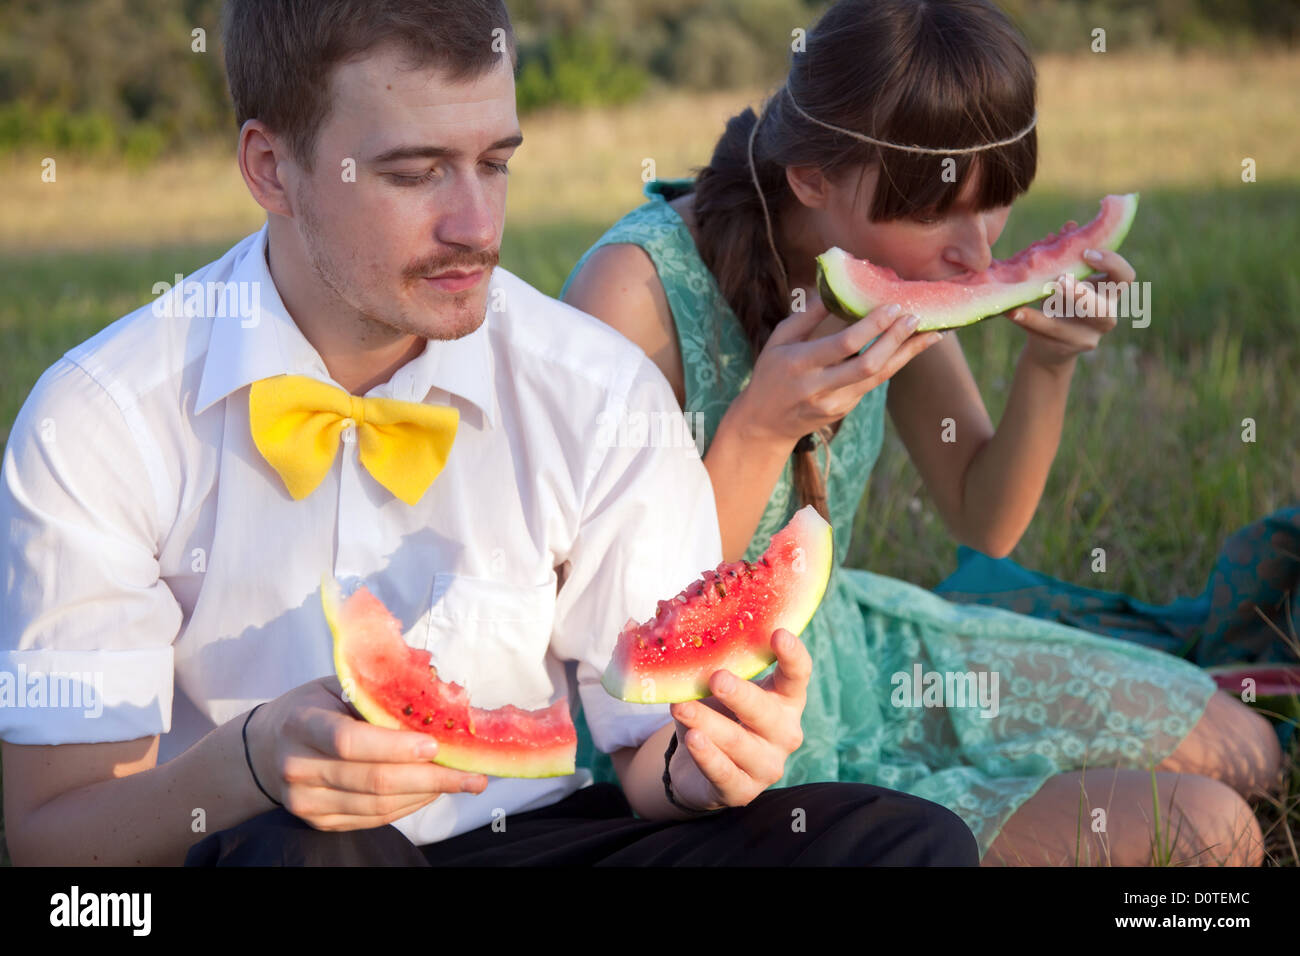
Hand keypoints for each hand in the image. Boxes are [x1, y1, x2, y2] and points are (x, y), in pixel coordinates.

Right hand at [246, 675, 487, 830]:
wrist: (265, 750)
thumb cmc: (313, 708)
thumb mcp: (337, 686)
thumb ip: (378, 692)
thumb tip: (440, 698)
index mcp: (302, 724)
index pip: (349, 741)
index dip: (395, 746)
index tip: (436, 744)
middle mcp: (299, 768)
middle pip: (372, 780)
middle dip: (431, 778)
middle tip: (473, 774)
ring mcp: (308, 802)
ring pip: (378, 805)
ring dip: (427, 794)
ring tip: (463, 782)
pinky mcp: (320, 823)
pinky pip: (374, 818)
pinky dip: (410, 806)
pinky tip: (433, 791)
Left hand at [666, 627, 810, 810]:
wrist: (698, 765)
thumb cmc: (718, 713)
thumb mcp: (718, 688)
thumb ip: (715, 666)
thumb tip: (688, 638)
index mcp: (785, 699)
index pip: (797, 676)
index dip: (792, 656)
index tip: (778, 634)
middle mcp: (785, 732)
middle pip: (766, 712)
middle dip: (741, 695)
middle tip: (717, 677)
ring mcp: (767, 765)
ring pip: (738, 743)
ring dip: (708, 722)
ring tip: (681, 707)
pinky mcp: (743, 792)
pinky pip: (725, 773)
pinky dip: (708, 756)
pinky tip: (694, 739)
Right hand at [732, 291, 941, 447]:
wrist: (764, 424)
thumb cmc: (770, 373)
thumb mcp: (779, 340)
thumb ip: (806, 316)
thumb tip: (833, 288)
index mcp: (799, 364)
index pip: (843, 344)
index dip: (872, 326)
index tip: (892, 307)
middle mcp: (818, 387)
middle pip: (867, 365)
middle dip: (895, 340)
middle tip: (916, 317)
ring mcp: (834, 403)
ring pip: (878, 378)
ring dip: (907, 354)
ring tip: (931, 333)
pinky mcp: (844, 411)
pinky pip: (874, 384)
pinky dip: (894, 363)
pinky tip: (910, 348)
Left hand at [1010, 240, 1136, 369]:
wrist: (1051, 345)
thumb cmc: (1062, 300)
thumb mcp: (1067, 276)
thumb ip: (1069, 254)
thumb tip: (1068, 227)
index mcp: (1109, 293)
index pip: (1124, 278)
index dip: (1111, 264)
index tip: (1087, 252)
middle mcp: (1105, 316)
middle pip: (1103, 309)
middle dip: (1081, 295)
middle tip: (1061, 280)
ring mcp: (1086, 337)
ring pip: (1069, 327)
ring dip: (1047, 313)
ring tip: (1031, 298)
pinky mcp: (1064, 349)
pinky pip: (1045, 334)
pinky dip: (1028, 321)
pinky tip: (1011, 310)